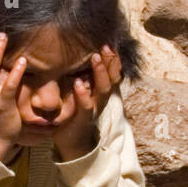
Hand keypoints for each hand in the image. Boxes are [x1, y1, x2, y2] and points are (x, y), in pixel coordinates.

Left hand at [52, 45, 121, 160]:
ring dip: (100, 73)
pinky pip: (86, 106)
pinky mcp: (83, 119)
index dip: (114, 60)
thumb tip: (81, 59)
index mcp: (102, 93)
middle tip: (105, 46)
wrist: (73, 142)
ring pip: (103, 90)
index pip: (113, 73)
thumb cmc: (75, 114)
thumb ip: (84, 78)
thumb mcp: (82, 94)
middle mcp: (102, 100)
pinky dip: (83, 94)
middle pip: (112, 78)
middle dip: (110, 62)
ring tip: (94, 58)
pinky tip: (78, 82)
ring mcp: (94, 109)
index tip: (111, 44)